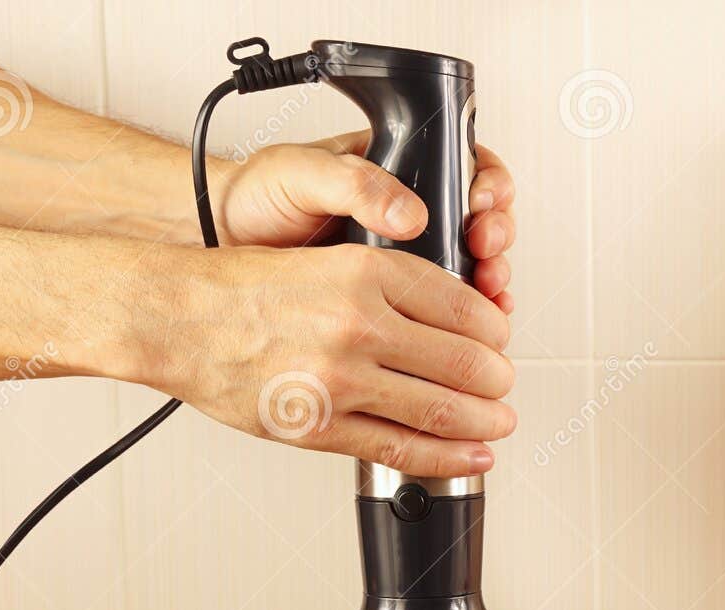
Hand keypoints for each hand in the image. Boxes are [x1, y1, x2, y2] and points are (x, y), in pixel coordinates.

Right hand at [142, 241, 514, 476]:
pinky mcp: (322, 425)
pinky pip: (403, 447)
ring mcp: (341, 378)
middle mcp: (359, 323)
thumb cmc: (245, 289)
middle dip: (497, 379)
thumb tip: (457, 316)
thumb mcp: (330, 257)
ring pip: (443, 408)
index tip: (499, 340)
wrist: (176, 317)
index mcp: (367, 271)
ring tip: (498, 421)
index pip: (464, 306)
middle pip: (465, 361)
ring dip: (485, 421)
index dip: (495, 330)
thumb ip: (392, 284)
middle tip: (502, 383)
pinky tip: (473, 457)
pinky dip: (449, 457)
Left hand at [213, 132, 517, 311]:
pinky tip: (472, 326)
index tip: (482, 204)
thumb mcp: (300, 174)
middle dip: (497, 239)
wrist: (226, 247)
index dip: (488, 186)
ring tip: (488, 290)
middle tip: (486, 251)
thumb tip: (411, 213)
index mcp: (399, 172)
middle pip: (484, 225)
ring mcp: (411, 262)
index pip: (467, 168)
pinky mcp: (399, 304)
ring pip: (475, 270)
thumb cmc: (259, 200)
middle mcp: (414, 216)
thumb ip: (354, 183)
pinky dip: (468, 322)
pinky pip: (448, 314)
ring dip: (492, 282)